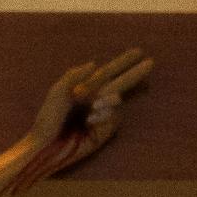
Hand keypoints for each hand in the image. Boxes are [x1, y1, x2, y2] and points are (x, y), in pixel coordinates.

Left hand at [27, 48, 151, 176]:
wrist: (46, 145)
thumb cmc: (48, 118)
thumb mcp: (57, 92)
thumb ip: (74, 76)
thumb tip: (94, 64)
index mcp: (85, 88)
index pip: (108, 72)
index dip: (123, 62)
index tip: (138, 52)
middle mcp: (96, 100)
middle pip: (121, 83)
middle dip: (134, 73)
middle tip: (150, 63)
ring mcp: (102, 116)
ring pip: (116, 100)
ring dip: (107, 101)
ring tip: (92, 108)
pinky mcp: (104, 131)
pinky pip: (112, 118)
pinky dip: (103, 116)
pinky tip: (90, 120)